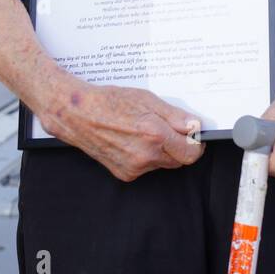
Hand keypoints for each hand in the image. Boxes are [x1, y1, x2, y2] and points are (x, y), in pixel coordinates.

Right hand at [46, 83, 203, 181]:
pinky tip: (134, 140)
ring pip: (163, 164)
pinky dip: (147, 157)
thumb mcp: (147, 99)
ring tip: (146, 131)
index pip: (191, 152)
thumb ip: (174, 116)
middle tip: (171, 130)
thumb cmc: (110, 102)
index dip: (196, 144)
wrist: (78, 115)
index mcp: (154, 135)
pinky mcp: (125, 174)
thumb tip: (194, 126)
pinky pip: (147, 168)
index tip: (195, 136)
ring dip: (163, 151)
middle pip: (179, 160)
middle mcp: (146, 155)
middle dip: (180, 147)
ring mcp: (135, 168)